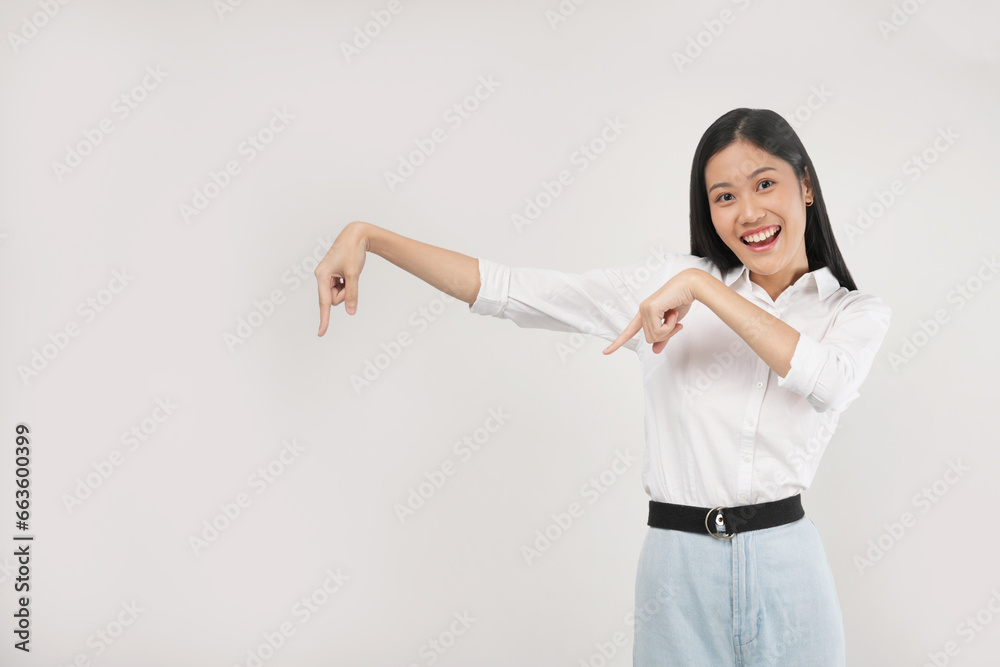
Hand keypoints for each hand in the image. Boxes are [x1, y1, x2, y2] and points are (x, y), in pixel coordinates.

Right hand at [314, 221, 370, 335]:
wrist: (356, 235)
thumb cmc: (353, 251)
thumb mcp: (354, 274)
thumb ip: (352, 294)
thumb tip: (351, 312)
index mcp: (322, 275)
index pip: (324, 302)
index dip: (324, 319)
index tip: (321, 333)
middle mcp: (322, 277)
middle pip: (333, 299)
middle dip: (344, 294)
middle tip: (351, 278)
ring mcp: (327, 277)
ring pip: (338, 295)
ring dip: (347, 289)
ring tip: (350, 273)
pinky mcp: (333, 276)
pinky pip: (341, 289)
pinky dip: (347, 285)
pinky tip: (349, 272)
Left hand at [603, 268, 700, 354]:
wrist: (690, 287)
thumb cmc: (681, 301)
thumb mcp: (672, 324)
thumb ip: (663, 336)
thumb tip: (655, 351)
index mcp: (644, 314)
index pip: (629, 331)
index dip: (618, 342)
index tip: (605, 352)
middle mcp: (642, 310)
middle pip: (650, 339)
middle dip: (666, 334)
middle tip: (675, 322)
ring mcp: (645, 308)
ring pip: (654, 336)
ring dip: (669, 330)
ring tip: (674, 315)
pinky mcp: (650, 308)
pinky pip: (658, 330)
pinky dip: (670, 326)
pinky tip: (673, 313)